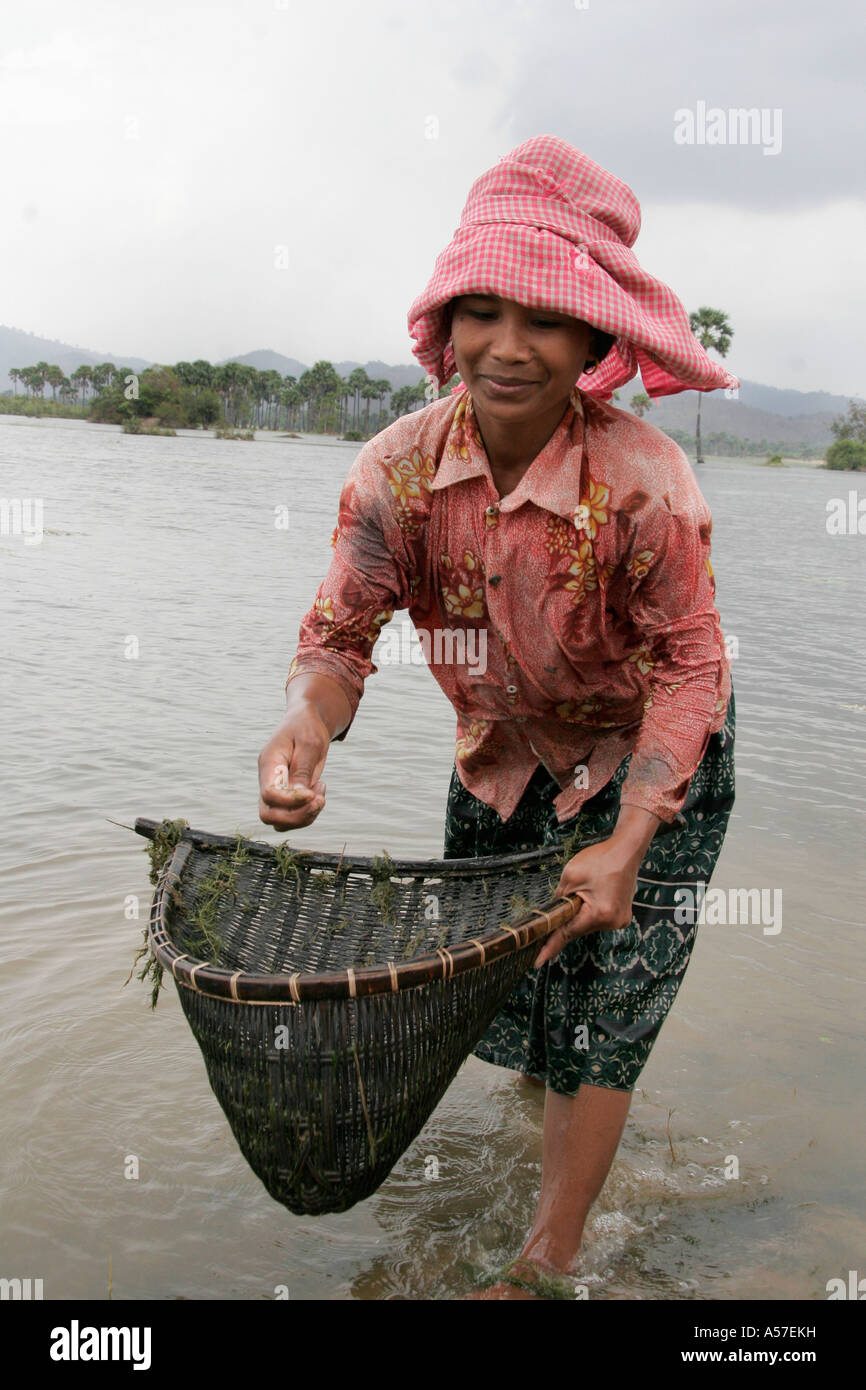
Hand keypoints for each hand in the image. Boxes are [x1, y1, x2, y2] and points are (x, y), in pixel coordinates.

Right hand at [258, 704, 329, 830]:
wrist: (306, 721)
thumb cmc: (307, 727)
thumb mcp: (309, 743)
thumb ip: (303, 770)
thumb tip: (302, 796)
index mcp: (269, 763)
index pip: (269, 794)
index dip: (291, 801)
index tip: (312, 793)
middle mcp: (267, 780)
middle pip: (268, 814)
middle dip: (296, 816)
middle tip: (319, 800)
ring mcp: (276, 790)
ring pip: (279, 821)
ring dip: (304, 817)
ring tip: (321, 794)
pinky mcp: (286, 795)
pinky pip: (292, 816)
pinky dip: (308, 813)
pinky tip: (319, 792)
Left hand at [534, 836, 640, 966]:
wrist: (627, 850)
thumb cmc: (600, 859)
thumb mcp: (571, 877)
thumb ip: (559, 900)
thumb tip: (552, 916)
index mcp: (600, 913)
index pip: (567, 934)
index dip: (550, 947)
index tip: (536, 962)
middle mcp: (613, 922)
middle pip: (578, 928)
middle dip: (566, 919)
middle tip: (560, 903)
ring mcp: (620, 920)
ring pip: (587, 923)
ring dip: (579, 913)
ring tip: (585, 890)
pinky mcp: (622, 916)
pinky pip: (597, 918)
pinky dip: (589, 911)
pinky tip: (592, 894)